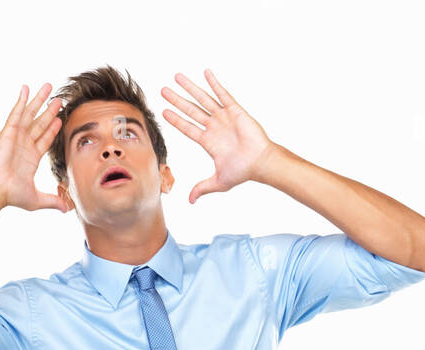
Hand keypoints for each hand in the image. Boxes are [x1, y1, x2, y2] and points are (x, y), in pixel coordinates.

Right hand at [0, 84, 65, 211]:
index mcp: (30, 158)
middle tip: (58, 99)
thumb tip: (67, 209)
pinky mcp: (8, 132)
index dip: (52, 129)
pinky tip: (26, 89)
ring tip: (48, 87)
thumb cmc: (12, 195)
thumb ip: (53, 201)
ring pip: (30, 114)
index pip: (44, 139)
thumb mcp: (38, 199)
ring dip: (38, 101)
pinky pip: (16, 113)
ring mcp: (16, 137)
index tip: (60, 119)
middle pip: (39, 123)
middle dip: (49, 111)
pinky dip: (21, 101)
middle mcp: (24, 144)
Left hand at [160, 69, 276, 201]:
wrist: (261, 162)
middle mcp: (214, 127)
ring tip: (176, 77)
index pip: (187, 128)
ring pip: (203, 99)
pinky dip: (214, 83)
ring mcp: (223, 117)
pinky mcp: (235, 110)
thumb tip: (190, 201)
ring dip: (190, 88)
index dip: (176, 120)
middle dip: (176, 100)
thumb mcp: (219, 182)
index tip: (164, 111)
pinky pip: (222, 94)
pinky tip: (205, 72)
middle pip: (191, 110)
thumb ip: (203, 188)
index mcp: (208, 141)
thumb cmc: (243, 171)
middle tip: (163, 90)